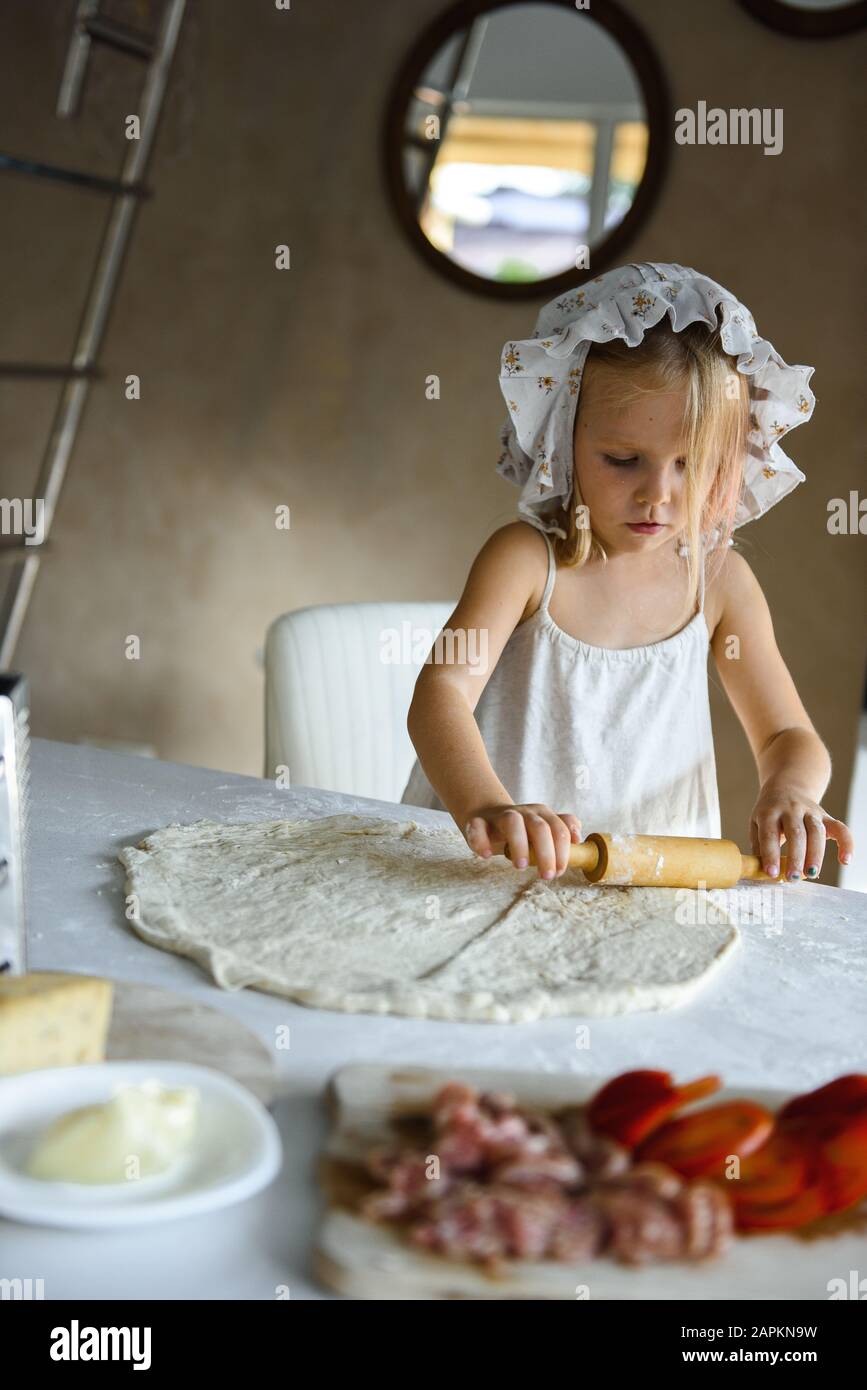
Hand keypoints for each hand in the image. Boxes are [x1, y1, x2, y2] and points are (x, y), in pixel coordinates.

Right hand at [463, 803, 581, 878]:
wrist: (485, 816)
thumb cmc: (520, 830)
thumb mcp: (543, 829)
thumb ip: (562, 832)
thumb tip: (578, 840)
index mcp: (542, 815)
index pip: (559, 828)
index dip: (564, 849)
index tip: (561, 870)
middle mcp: (524, 813)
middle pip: (540, 827)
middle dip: (546, 853)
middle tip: (547, 876)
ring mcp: (501, 815)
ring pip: (512, 822)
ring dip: (519, 844)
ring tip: (522, 866)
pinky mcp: (478, 822)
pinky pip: (478, 827)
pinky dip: (481, 841)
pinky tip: (485, 855)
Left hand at [749, 782, 853, 881]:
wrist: (786, 788)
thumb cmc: (769, 813)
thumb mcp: (756, 824)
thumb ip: (759, 846)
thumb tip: (759, 871)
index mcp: (769, 812)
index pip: (770, 834)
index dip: (770, 854)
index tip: (772, 873)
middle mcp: (791, 809)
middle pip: (796, 833)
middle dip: (796, 858)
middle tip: (793, 878)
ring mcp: (810, 811)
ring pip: (816, 832)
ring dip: (815, 855)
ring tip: (811, 874)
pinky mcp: (825, 816)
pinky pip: (840, 828)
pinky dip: (846, 844)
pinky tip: (845, 861)